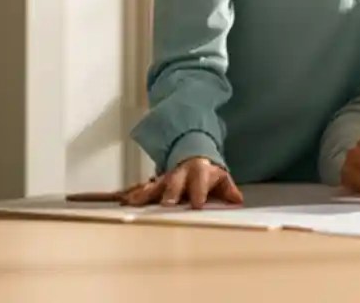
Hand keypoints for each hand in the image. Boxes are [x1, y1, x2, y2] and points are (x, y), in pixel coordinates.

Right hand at [121, 157, 243, 209]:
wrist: (193, 156)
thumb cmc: (207, 174)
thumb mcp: (221, 179)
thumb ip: (228, 189)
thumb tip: (237, 200)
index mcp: (198, 171)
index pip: (199, 181)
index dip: (199, 192)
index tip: (197, 204)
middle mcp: (179, 174)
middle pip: (174, 183)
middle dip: (170, 193)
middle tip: (167, 204)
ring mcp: (165, 179)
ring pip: (154, 185)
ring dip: (144, 194)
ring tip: (133, 201)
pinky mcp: (155, 185)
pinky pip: (142, 189)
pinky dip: (132, 194)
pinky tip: (122, 199)